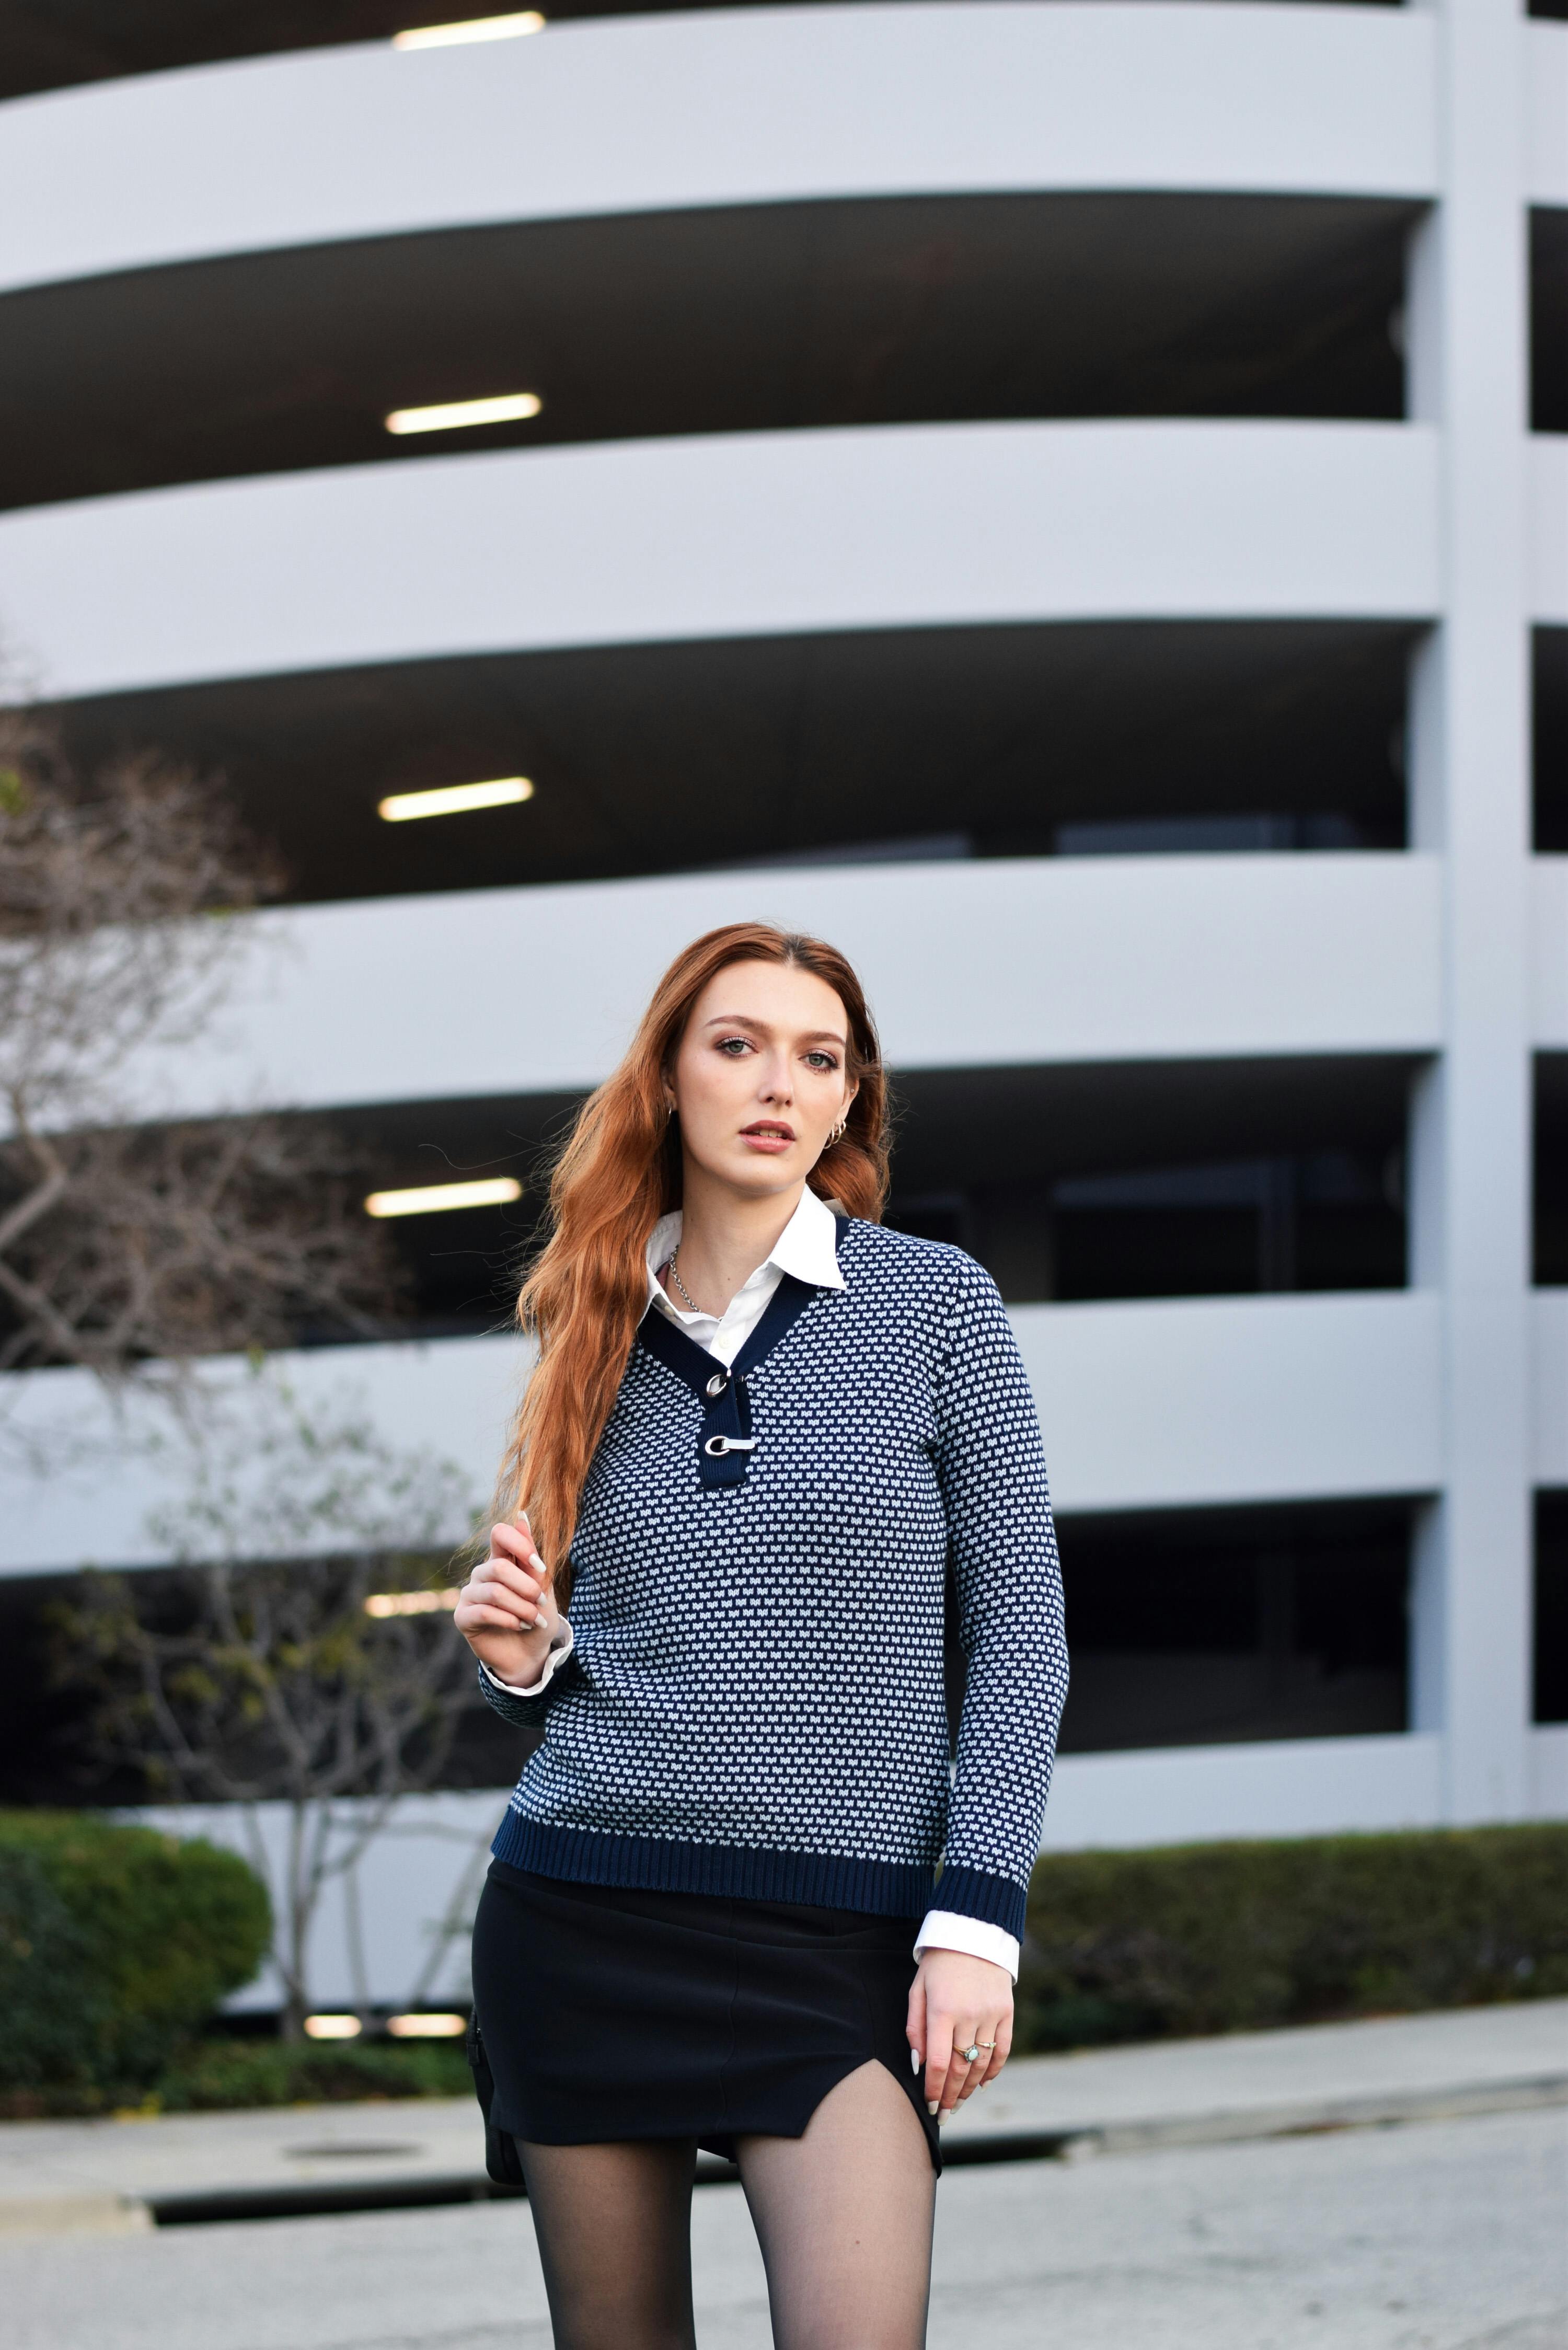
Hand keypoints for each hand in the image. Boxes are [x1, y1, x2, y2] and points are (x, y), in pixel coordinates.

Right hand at [453, 1514, 560, 1685]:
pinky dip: (508, 1619)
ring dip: (522, 1607)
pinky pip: (484, 1611)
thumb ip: (531, 1558)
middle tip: (541, 1603)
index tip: (540, 1567)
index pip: (499, 1534)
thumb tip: (521, 1517)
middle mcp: (482, 1573)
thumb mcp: (542, 1588)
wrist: (530, 1654)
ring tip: (533, 1620)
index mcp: (501, 1560)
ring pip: (495, 1591)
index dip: (520, 1544)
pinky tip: (518, 1626)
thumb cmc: (537, 1618)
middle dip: (527, 1587)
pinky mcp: (463, 1616)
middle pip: (499, 1566)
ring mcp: (469, 1594)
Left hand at [907, 1949, 1012, 2121]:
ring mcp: (990, 2014)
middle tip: (944, 2113)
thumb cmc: (938, 1964)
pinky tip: (982, 2084)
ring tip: (958, 2102)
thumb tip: (918, 2065)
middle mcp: (968, 2015)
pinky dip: (993, 2071)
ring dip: (969, 2088)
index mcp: (942, 2010)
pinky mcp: (1007, 2011)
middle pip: (960, 2068)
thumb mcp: (917, 1990)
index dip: (934, 2089)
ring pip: (981, 2064)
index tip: (930, 2105)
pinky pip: (1003, 2050)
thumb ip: (915, 2028)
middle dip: (950, 2096)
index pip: (938, 2062)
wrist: (972, 1932)